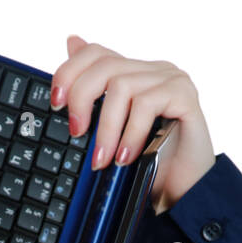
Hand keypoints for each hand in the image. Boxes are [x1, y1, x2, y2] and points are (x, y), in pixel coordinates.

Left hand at [50, 34, 216, 214]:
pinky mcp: (185, 95)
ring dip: (107, 128)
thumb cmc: (148, 161)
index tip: (56, 103)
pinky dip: (131, 134)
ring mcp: (170, 80)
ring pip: (122, 86)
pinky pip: (147, 105)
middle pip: (105, 65)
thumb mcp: (111, 135)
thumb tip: (65, 71)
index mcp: (133, 73)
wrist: (183, 189)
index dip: (70, 72)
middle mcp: (152, 70)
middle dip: (81, 100)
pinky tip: (126, 156)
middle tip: (77, 133)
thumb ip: (94, 104)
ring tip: (103, 158)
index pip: (96, 53)